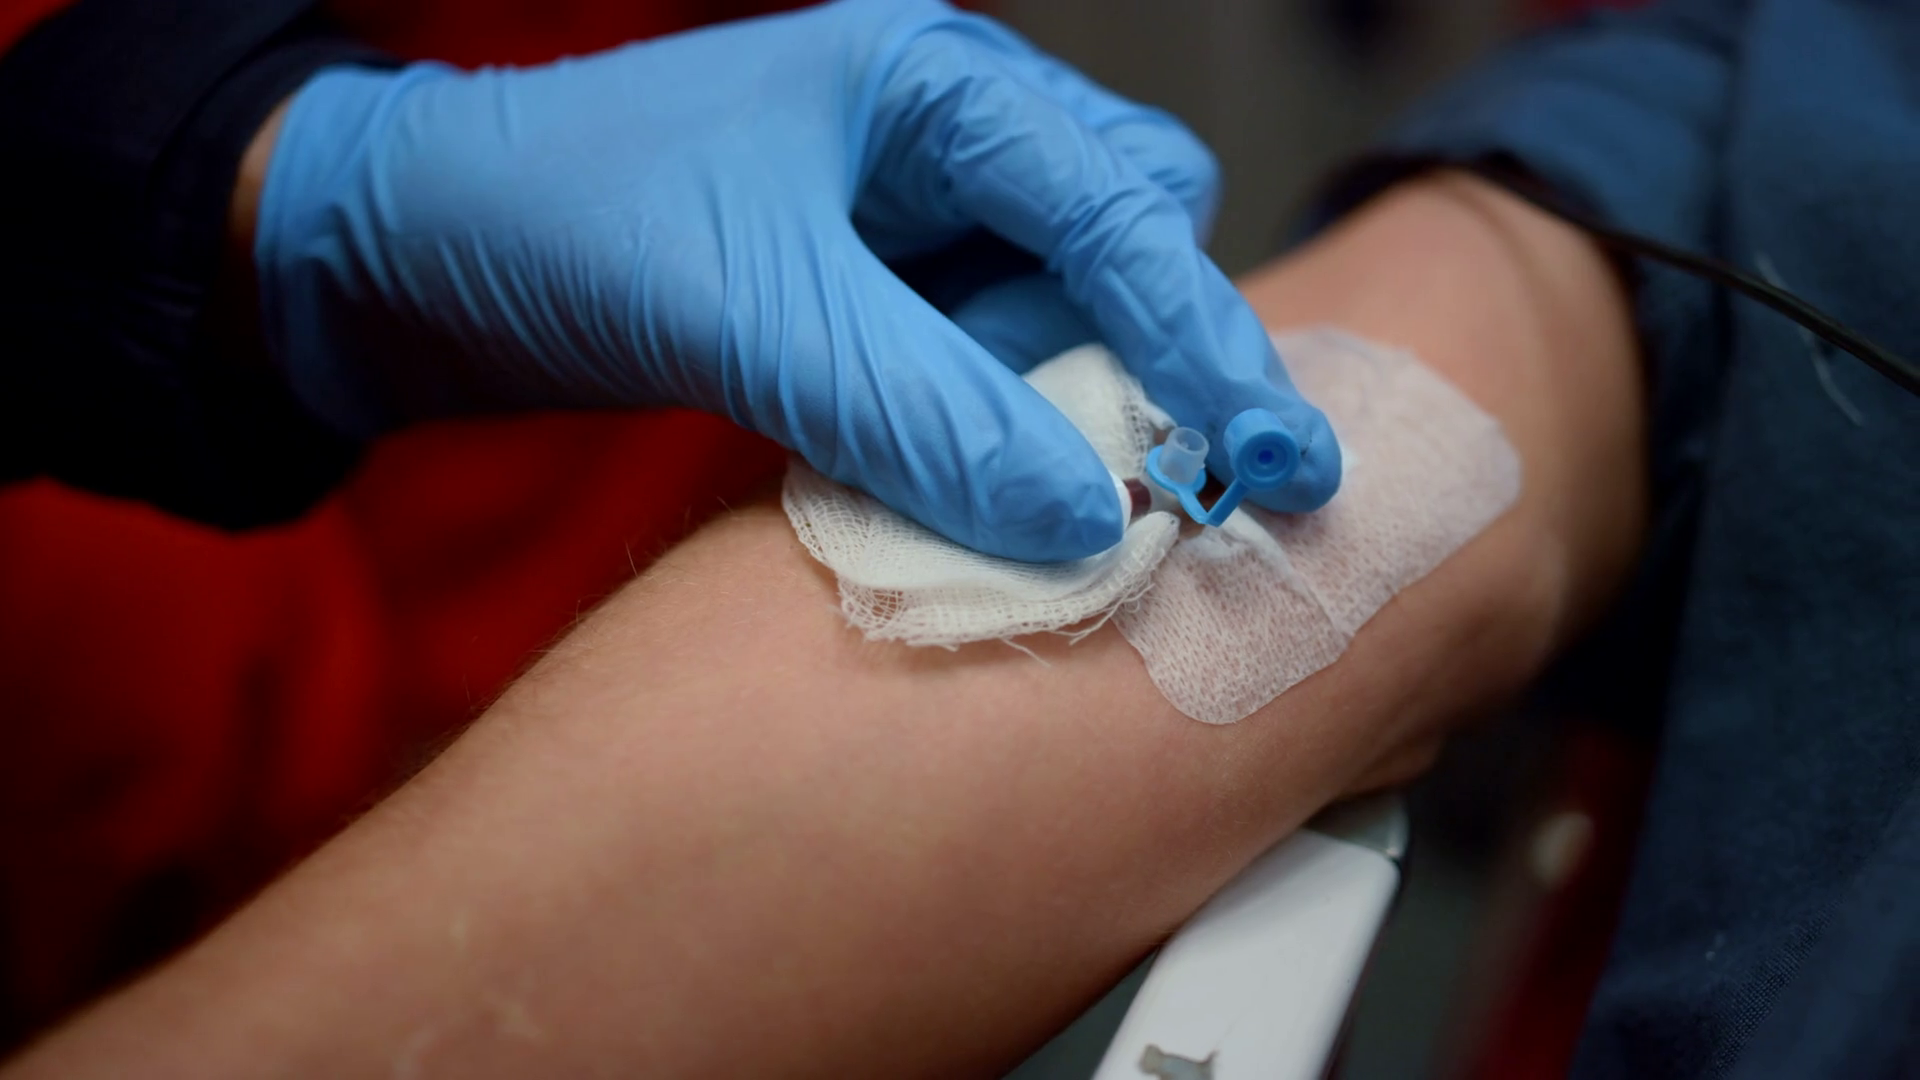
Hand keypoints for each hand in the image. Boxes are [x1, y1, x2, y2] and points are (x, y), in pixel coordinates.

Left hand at [254, 0, 1340, 560]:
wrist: (405, 255)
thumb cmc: (556, 222)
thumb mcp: (750, 313)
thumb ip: (921, 411)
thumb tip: (1083, 518)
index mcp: (935, 86)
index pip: (1125, 211)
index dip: (1207, 343)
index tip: (1277, 462)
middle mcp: (941, 139)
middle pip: (1126, 241)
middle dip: (1159, 358)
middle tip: (1183, 484)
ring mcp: (903, 219)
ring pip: (1057, 307)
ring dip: (1075, 403)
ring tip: (1074, 500)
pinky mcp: (864, 296)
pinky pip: (979, 359)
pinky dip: (996, 428)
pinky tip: (978, 489)